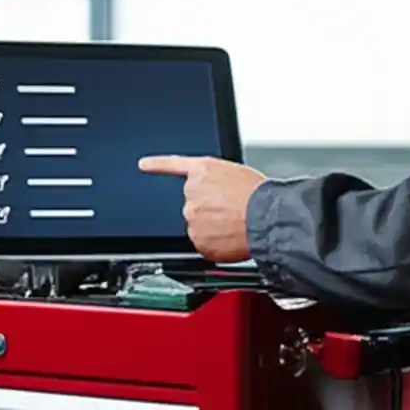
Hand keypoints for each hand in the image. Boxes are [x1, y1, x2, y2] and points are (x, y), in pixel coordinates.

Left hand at [138, 155, 267, 263]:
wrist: (265, 217)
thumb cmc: (259, 196)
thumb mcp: (236, 175)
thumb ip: (217, 183)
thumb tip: (216, 197)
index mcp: (203, 171)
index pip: (173, 165)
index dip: (157, 165)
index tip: (143, 165)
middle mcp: (192, 192)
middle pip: (194, 203)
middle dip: (209, 210)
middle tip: (232, 212)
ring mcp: (192, 217)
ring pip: (199, 225)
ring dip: (213, 227)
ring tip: (236, 224)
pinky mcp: (198, 239)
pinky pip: (205, 244)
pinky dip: (216, 244)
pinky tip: (232, 238)